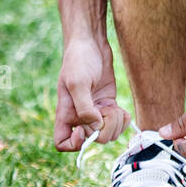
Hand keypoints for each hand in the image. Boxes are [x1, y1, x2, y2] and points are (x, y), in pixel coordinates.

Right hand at [54, 36, 130, 151]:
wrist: (90, 43)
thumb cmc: (79, 60)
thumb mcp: (78, 83)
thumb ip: (85, 108)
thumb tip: (96, 128)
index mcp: (66, 113)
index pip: (62, 142)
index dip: (74, 143)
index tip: (84, 129)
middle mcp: (79, 116)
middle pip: (91, 140)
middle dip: (103, 130)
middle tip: (106, 111)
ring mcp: (95, 111)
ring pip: (107, 134)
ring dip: (115, 125)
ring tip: (114, 108)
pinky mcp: (108, 104)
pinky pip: (116, 123)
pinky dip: (122, 120)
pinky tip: (123, 110)